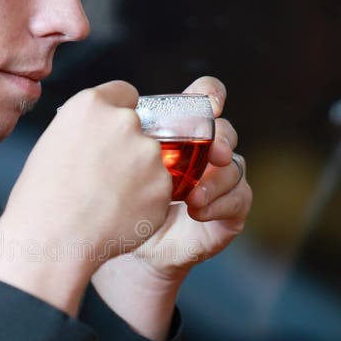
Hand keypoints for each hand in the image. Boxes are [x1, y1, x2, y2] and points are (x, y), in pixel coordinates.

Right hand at [0, 81, 171, 313]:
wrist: (52, 240)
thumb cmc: (40, 200)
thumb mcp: (52, 144)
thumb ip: (84, 129)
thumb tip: (99, 135)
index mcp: (91, 105)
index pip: (125, 94)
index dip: (118, 116)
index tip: (111, 135)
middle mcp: (125, 122)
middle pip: (141, 128)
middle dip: (130, 149)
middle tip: (106, 177)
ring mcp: (148, 155)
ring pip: (152, 162)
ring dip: (139, 177)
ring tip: (107, 202)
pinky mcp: (163, 187)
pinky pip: (159, 191)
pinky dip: (146, 203)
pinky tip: (118, 215)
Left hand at [92, 76, 251, 339]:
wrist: (126, 246)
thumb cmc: (117, 199)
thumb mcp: (114, 164)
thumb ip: (115, 136)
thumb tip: (100, 108)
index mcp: (181, 131)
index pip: (204, 98)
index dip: (211, 95)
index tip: (211, 103)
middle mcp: (205, 151)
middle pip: (225, 131)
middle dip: (220, 138)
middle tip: (212, 151)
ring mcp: (221, 180)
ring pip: (234, 166)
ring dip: (215, 179)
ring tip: (191, 195)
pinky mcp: (230, 209)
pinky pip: (239, 198)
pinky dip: (220, 202)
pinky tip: (197, 210)